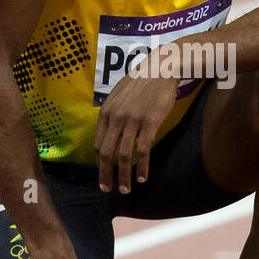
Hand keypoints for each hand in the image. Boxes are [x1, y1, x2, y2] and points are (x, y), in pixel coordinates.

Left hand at [94, 70, 177, 192]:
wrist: (160, 68)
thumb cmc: (141, 82)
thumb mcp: (118, 94)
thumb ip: (112, 113)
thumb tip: (107, 131)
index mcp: (106, 112)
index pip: (98, 144)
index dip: (99, 163)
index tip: (102, 175)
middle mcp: (116, 117)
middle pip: (106, 153)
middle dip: (105, 175)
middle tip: (107, 189)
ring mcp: (132, 120)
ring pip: (124, 155)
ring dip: (123, 176)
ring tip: (125, 189)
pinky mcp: (150, 122)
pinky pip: (143, 150)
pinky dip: (143, 167)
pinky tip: (143, 178)